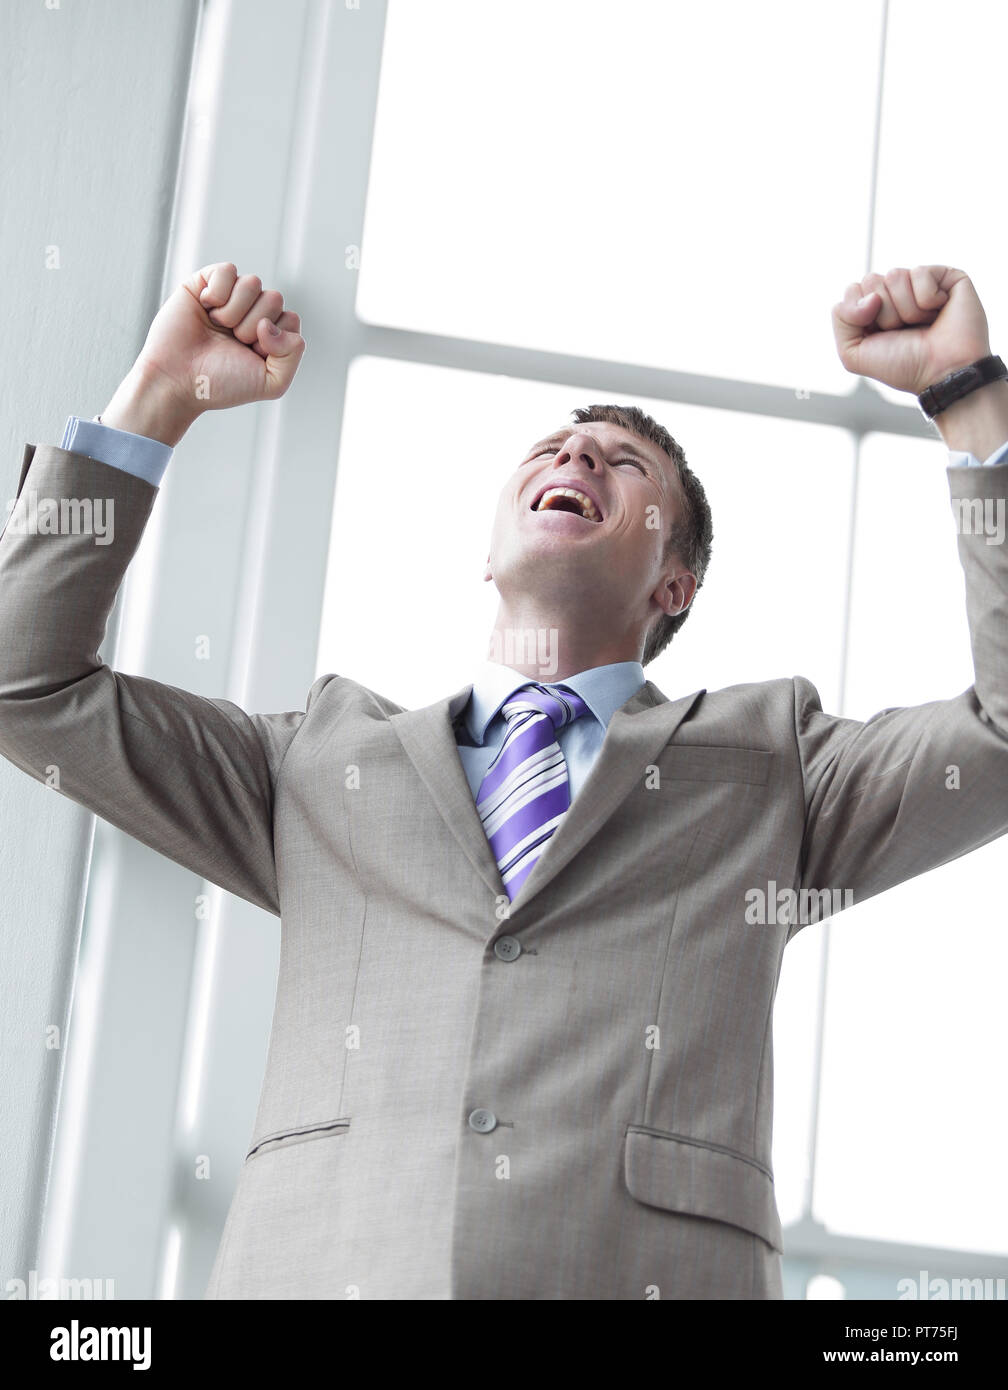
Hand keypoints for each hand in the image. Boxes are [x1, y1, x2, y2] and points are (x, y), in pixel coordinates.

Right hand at [133, 261, 305, 421]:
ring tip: (217, 327)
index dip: (274, 340)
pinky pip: (228, 270)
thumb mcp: (272, 382)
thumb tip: (272, 322)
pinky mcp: (205, 283)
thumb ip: (293, 353)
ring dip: (234, 312)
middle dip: (253, 326)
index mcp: (269, 334)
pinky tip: (206, 308)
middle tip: (231, 342)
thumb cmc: (222, 383)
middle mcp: (251, 312)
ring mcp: (229, 297)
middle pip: (275, 299)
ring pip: (253, 283)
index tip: (251, 355)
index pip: (290, 320)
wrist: (178, 380)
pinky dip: (218, 292)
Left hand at [831, 266, 990, 395]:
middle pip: (871, 280)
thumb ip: (841, 319)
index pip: (853, 290)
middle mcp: (896, 293)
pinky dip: (927, 298)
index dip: (860, 314)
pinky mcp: (946, 276)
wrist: (941, 373)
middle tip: (905, 331)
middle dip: (885, 313)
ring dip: (906, 309)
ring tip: (923, 324)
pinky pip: (920, 272)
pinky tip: (938, 311)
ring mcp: (921, 283)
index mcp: (873, 308)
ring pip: (895, 275)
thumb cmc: (903, 366)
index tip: (881, 335)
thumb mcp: (853, 353)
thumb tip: (870, 295)